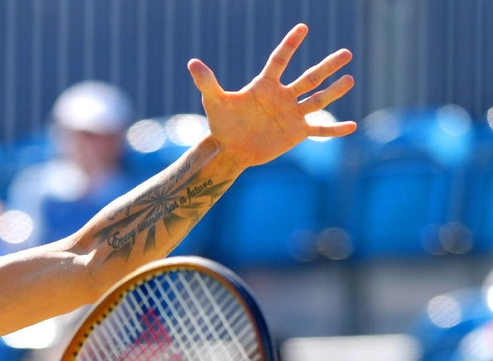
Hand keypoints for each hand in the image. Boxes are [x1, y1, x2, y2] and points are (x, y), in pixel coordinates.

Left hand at [188, 23, 355, 169]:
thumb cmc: (221, 124)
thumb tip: (192, 62)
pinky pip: (320, 130)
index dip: (290, 44)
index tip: (302, 27)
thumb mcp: (214, 102)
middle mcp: (283, 96)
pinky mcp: (297, 132)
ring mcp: (292, 114)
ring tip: (350, 79)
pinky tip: (352, 126)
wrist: (230, 150)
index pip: (280, 60)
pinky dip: (335, 130)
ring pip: (318, 99)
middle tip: (346, 53)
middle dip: (328, 66)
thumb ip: (207, 82)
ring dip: (334, 91)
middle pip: (309, 77)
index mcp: (265, 85)